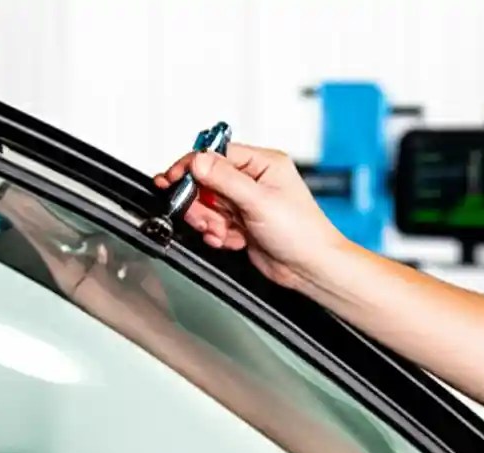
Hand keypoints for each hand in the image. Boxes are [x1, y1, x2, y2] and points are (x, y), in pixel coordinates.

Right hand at [153, 144, 348, 289]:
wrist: (309, 268)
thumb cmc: (302, 232)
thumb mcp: (259, 201)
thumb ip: (225, 179)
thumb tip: (197, 160)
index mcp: (262, 163)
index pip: (216, 154)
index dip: (192, 166)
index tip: (174, 179)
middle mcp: (252, 180)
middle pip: (205, 181)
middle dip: (201, 203)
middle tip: (206, 217)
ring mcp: (244, 202)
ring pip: (206, 205)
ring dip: (209, 222)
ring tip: (223, 232)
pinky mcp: (239, 223)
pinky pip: (212, 223)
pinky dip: (216, 234)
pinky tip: (231, 240)